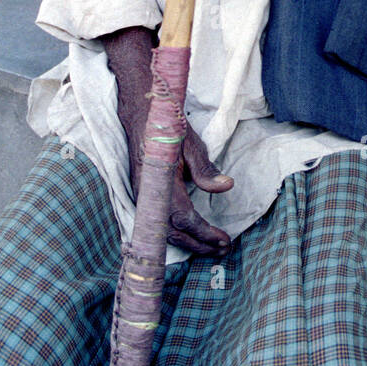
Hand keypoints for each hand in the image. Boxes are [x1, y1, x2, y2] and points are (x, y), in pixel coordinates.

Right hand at [129, 119, 233, 256]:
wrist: (139, 116)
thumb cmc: (166, 129)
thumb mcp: (190, 144)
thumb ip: (205, 169)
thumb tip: (226, 186)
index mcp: (161, 183)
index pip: (183, 218)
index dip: (204, 233)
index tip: (223, 240)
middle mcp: (148, 196)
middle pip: (173, 233)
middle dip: (199, 245)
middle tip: (223, 249)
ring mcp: (143, 199)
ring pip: (165, 232)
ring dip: (190, 243)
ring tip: (213, 247)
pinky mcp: (144, 198)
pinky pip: (159, 225)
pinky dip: (177, 235)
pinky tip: (191, 238)